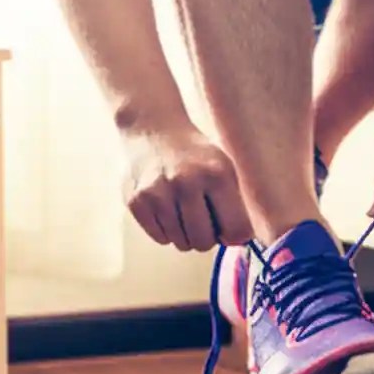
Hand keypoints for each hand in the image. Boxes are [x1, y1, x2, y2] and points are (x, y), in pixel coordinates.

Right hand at [122, 126, 252, 250]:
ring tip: (183, 212)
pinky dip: (166, 231)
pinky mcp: (136, 201)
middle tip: (203, 222)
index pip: (235, 229)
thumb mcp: (223, 168)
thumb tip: (237, 242)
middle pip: (204, 242)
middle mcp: (185, 183)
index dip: (234, 235)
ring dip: (186, 235)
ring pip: (181, 243)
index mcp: (215, 174)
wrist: (152, 130)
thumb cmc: (194, 155)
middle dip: (207, 238)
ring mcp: (157, 193)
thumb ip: (234, 204)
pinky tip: (167, 210)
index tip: (228, 229)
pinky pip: (160, 238)